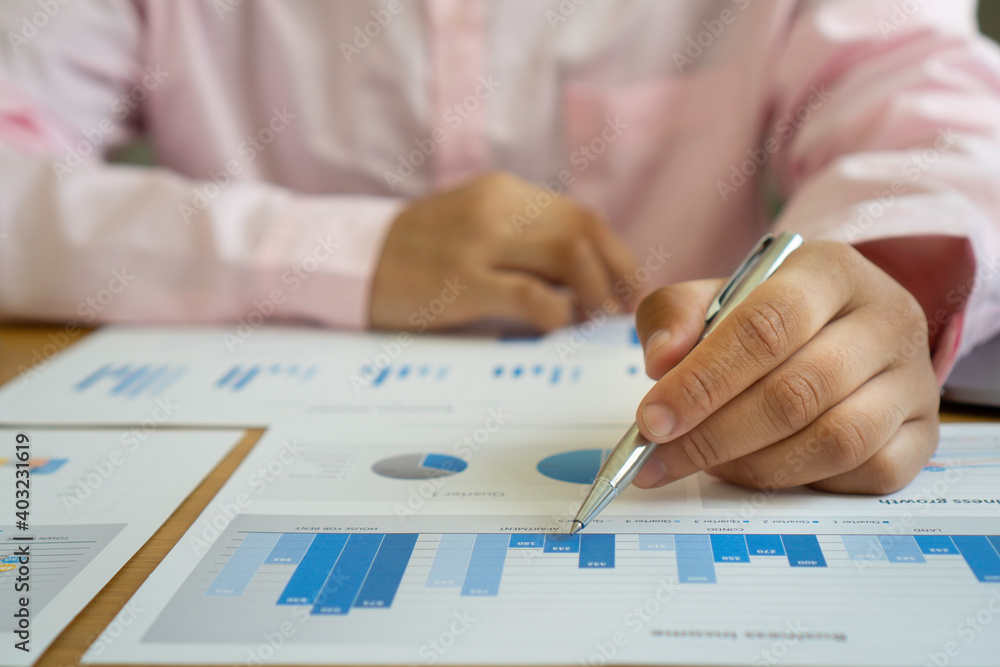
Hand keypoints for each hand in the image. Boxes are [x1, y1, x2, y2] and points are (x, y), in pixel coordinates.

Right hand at [370, 171, 637, 331]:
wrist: (351, 261)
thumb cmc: (418, 255)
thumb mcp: (474, 229)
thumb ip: (523, 243)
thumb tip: (584, 282)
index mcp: (503, 193)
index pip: (582, 216)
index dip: (616, 256)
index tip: (625, 289)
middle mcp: (496, 208)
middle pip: (583, 231)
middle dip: (613, 277)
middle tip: (611, 313)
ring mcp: (478, 242)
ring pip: (567, 255)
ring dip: (590, 294)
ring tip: (583, 320)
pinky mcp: (461, 282)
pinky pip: (531, 295)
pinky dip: (555, 315)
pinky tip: (550, 326)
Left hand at [632, 240, 939, 494]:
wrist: (842, 325)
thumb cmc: (768, 314)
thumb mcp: (716, 296)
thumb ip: (675, 316)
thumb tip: (661, 363)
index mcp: (829, 271)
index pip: (764, 327)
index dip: (702, 381)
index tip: (652, 420)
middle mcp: (886, 318)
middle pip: (797, 392)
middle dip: (715, 436)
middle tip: (662, 457)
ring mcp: (915, 378)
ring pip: (836, 440)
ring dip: (756, 465)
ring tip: (708, 464)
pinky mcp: (926, 432)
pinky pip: (869, 473)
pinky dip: (808, 481)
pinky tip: (764, 470)